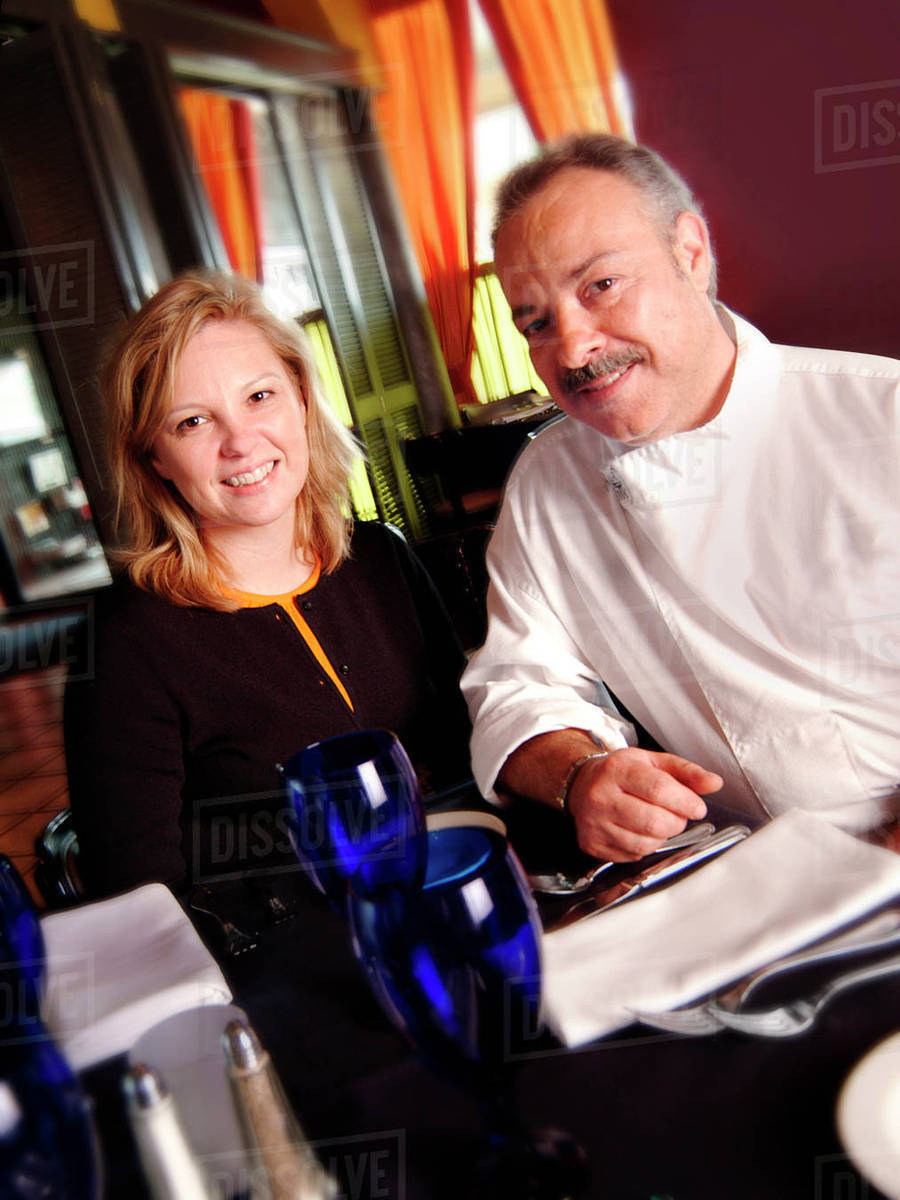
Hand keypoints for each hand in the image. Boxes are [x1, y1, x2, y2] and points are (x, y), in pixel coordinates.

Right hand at [566, 747, 722, 860]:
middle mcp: (601, 796)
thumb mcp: (653, 762)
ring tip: (657, 821)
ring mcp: (594, 823)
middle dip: (676, 822)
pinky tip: (639, 831)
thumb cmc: (620, 773)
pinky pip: (632, 855)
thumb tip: (714, 783)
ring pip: (645, 844)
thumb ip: (686, 772)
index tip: (697, 807)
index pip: (659, 789)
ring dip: (662, 837)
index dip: (685, 802)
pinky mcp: (592, 844)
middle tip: (677, 815)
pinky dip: (645, 846)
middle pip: (654, 822)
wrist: (581, 783)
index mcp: (618, 769)